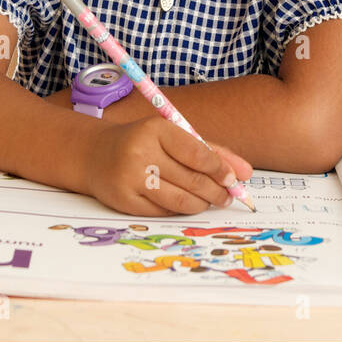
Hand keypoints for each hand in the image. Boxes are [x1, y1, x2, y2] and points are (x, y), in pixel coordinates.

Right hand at [82, 114, 253, 215]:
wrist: (95, 155)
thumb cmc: (143, 143)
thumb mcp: (173, 137)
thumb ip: (210, 151)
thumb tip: (246, 172)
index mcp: (155, 129)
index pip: (197, 153)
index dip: (220, 169)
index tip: (233, 179)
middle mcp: (140, 152)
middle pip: (191, 180)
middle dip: (216, 192)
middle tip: (228, 196)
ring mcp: (130, 178)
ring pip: (180, 201)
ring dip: (201, 204)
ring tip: (209, 200)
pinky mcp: (124, 201)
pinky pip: (162, 212)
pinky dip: (179, 210)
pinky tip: (184, 204)